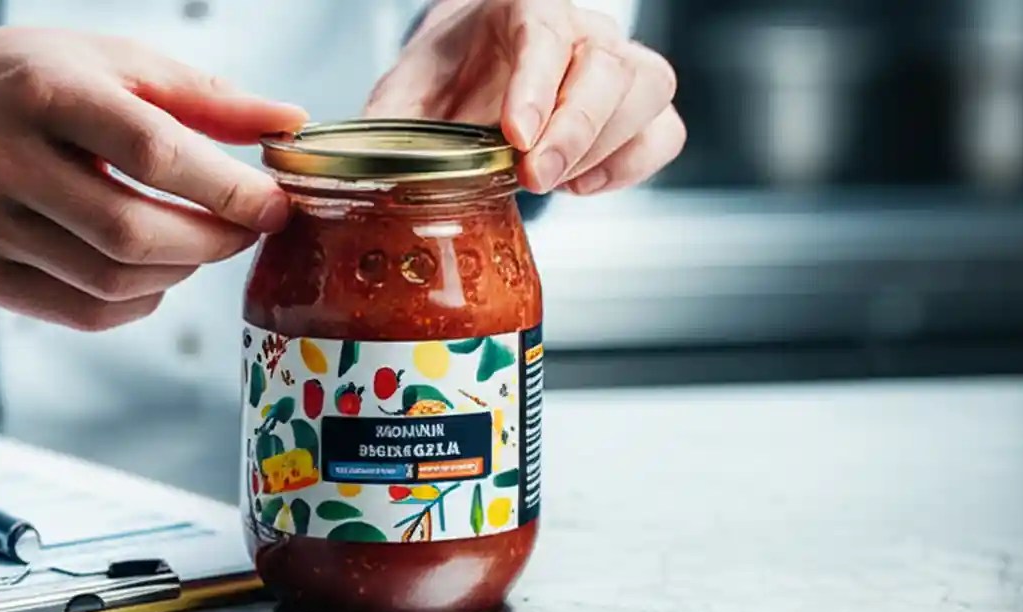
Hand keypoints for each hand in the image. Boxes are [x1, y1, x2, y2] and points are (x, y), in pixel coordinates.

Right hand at [0, 7, 306, 330]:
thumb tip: (290, 125)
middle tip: (246, 228)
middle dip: (211, 241)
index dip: (225, 188)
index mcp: (45, 94)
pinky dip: (138, 302)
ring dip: (180, 272)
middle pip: (130, 233)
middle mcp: (3, 162)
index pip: (151, 153)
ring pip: (110, 282)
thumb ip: (204, 96)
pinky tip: (153, 270)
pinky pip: (80, 312)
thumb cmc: (25, 79)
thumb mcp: (112, 61)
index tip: (273, 204)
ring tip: (199, 241)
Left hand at [364, 0, 683, 194]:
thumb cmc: (450, 73)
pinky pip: (663, 132)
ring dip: (603, 149)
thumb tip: (359, 171)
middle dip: (573, 131)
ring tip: (553, 182)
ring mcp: (619, 65)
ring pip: (647, 93)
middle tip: (532, 178)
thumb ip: (389, 124)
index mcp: (524, 8)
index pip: (545, 36)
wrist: (481, 67)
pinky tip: (582, 183)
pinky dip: (631, 166)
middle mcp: (582, 29)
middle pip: (608, 67)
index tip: (515, 136)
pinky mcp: (639, 108)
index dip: (535, 87)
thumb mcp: (408, 89)